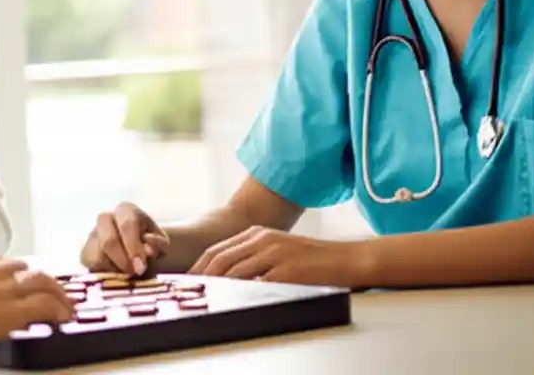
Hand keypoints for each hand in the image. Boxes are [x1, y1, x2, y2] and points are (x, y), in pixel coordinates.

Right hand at [0, 257, 73, 362]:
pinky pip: (46, 306)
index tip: (24, 283)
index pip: (6, 264)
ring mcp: (5, 289)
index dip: (20, 275)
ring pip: (44, 282)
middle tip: (54, 293)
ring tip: (65, 306)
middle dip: (45, 281)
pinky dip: (58, 310)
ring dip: (58, 294)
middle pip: (29, 269)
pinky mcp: (14, 310)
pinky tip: (63, 317)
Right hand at [80, 202, 169, 275]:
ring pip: (97, 255)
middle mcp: (105, 218)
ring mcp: (92, 235)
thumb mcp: (160, 243)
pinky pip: (91, 266)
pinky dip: (105, 273)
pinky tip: (117, 273)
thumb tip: (147, 249)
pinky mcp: (85, 252)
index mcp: (126, 210)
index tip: (140, 266)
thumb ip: (156, 244)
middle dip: (122, 260)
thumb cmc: (150, 244)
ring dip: (115, 269)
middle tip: (134, 273)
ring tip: (128, 273)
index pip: (127, 224)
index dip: (134, 246)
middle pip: (108, 240)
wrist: (140, 251)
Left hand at [189, 226, 367, 285]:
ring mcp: (274, 253)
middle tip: (189, 292)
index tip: (188, 280)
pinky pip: (257, 283)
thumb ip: (253, 258)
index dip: (199, 266)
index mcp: (257, 233)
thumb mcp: (277, 250)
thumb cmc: (312, 259)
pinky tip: (233, 300)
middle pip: (220, 259)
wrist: (345, 258)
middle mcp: (262, 239)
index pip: (218, 249)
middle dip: (201, 276)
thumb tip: (226, 276)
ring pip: (234, 270)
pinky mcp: (286, 270)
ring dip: (217, 285)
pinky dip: (241, 292)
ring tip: (205, 297)